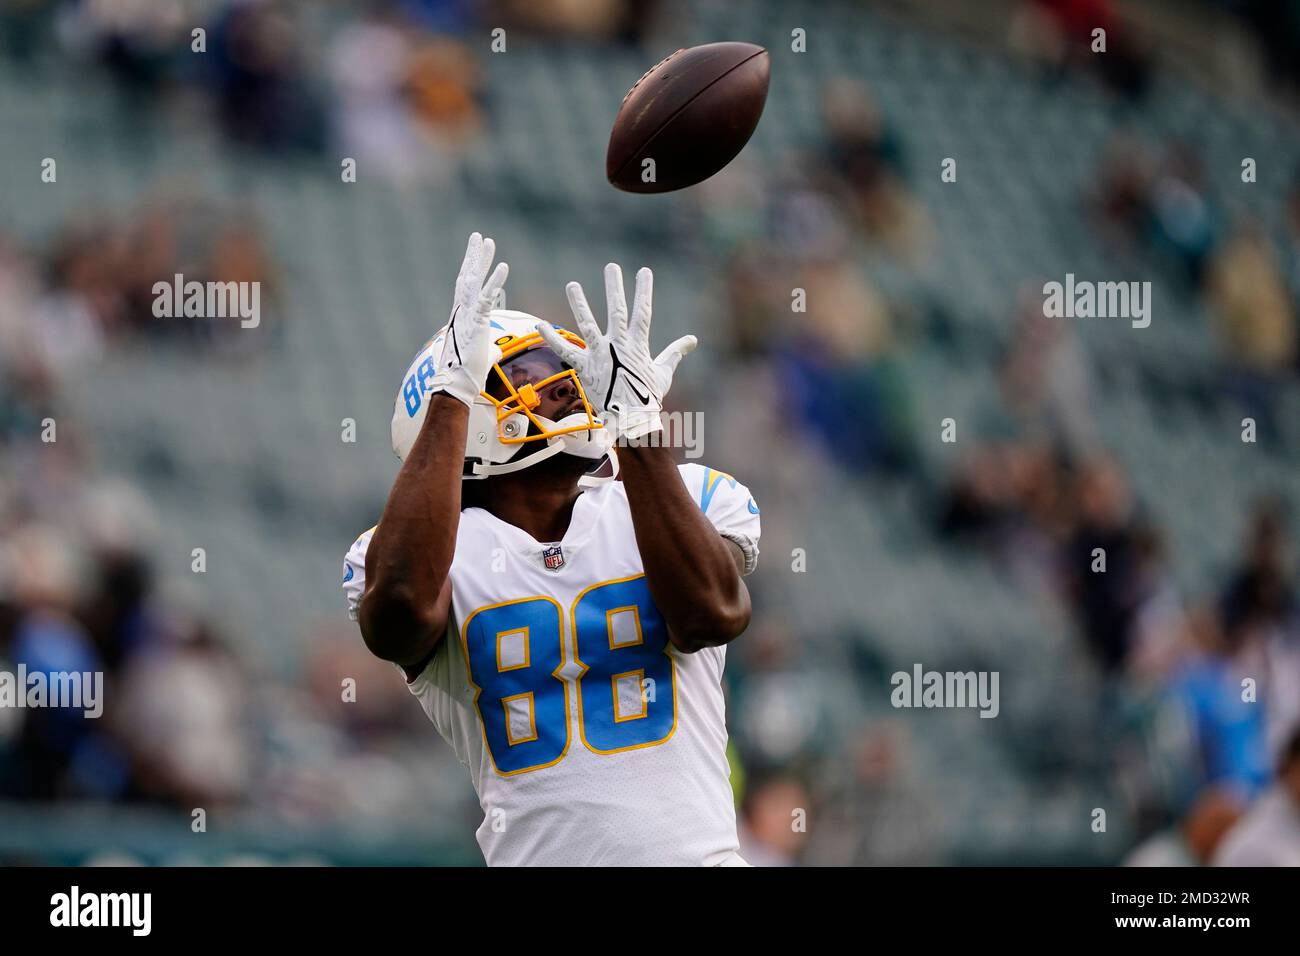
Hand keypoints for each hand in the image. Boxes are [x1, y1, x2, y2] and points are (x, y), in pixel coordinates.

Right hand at [431, 232, 507, 407]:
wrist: (456, 383)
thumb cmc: (467, 372)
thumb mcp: (481, 352)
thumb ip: (489, 346)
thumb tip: (497, 351)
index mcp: (461, 314)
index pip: (465, 284)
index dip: (470, 266)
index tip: (474, 251)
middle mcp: (462, 310)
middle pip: (467, 276)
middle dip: (473, 256)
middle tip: (478, 236)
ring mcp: (467, 314)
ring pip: (474, 281)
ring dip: (482, 261)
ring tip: (488, 241)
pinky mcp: (476, 321)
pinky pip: (487, 297)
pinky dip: (495, 281)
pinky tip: (503, 266)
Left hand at [537, 264, 695, 440]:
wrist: (632, 420)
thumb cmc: (648, 397)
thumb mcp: (664, 372)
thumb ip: (675, 352)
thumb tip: (692, 339)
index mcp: (638, 346)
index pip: (643, 313)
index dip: (643, 291)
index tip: (644, 272)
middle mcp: (618, 347)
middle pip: (617, 312)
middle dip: (614, 288)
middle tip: (611, 267)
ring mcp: (600, 356)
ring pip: (588, 325)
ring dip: (579, 304)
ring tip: (572, 285)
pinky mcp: (585, 368)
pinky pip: (565, 351)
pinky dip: (552, 338)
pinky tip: (540, 324)